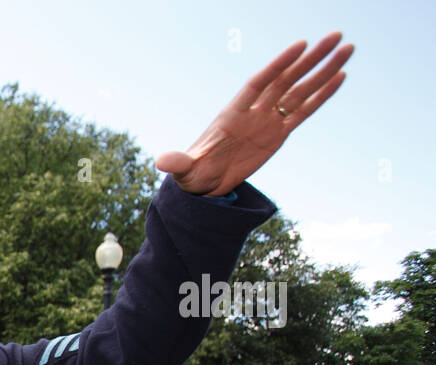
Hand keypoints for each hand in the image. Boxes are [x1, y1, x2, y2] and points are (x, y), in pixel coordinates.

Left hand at [157, 32, 352, 195]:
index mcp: (233, 114)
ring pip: (300, 91)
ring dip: (324, 71)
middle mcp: (254, 112)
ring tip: (348, 49)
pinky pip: (304, 111)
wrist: (204, 183)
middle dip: (311, 59)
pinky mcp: (278, 134)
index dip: (279, 64)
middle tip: (337, 36)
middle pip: (286, 79)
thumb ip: (178, 162)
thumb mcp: (185, 170)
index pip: (260, 83)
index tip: (300, 44)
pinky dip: (322, 95)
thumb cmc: (192, 173)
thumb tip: (162, 162)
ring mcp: (267, 121)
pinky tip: (340, 77)